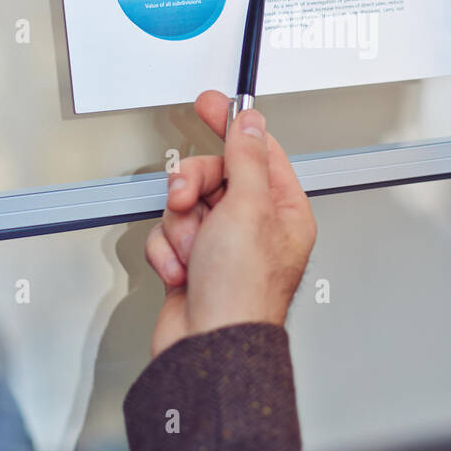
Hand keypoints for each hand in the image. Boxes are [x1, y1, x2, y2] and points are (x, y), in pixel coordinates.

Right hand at [144, 90, 316, 356]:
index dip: (231, 125)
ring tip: (192, 249)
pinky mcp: (192, 264)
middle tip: (187, 199)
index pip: (258, 151)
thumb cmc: (242, 293)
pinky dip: (167, 251)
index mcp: (283, 211)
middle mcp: (255, 227)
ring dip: (180, 226)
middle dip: (193, 188)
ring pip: (185, 206)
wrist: (208, 347)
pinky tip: (182, 271)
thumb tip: (250, 122)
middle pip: (213, 176)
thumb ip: (246, 158)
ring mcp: (222, 247)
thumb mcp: (248, 208)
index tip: (209, 103)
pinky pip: (168, 235)